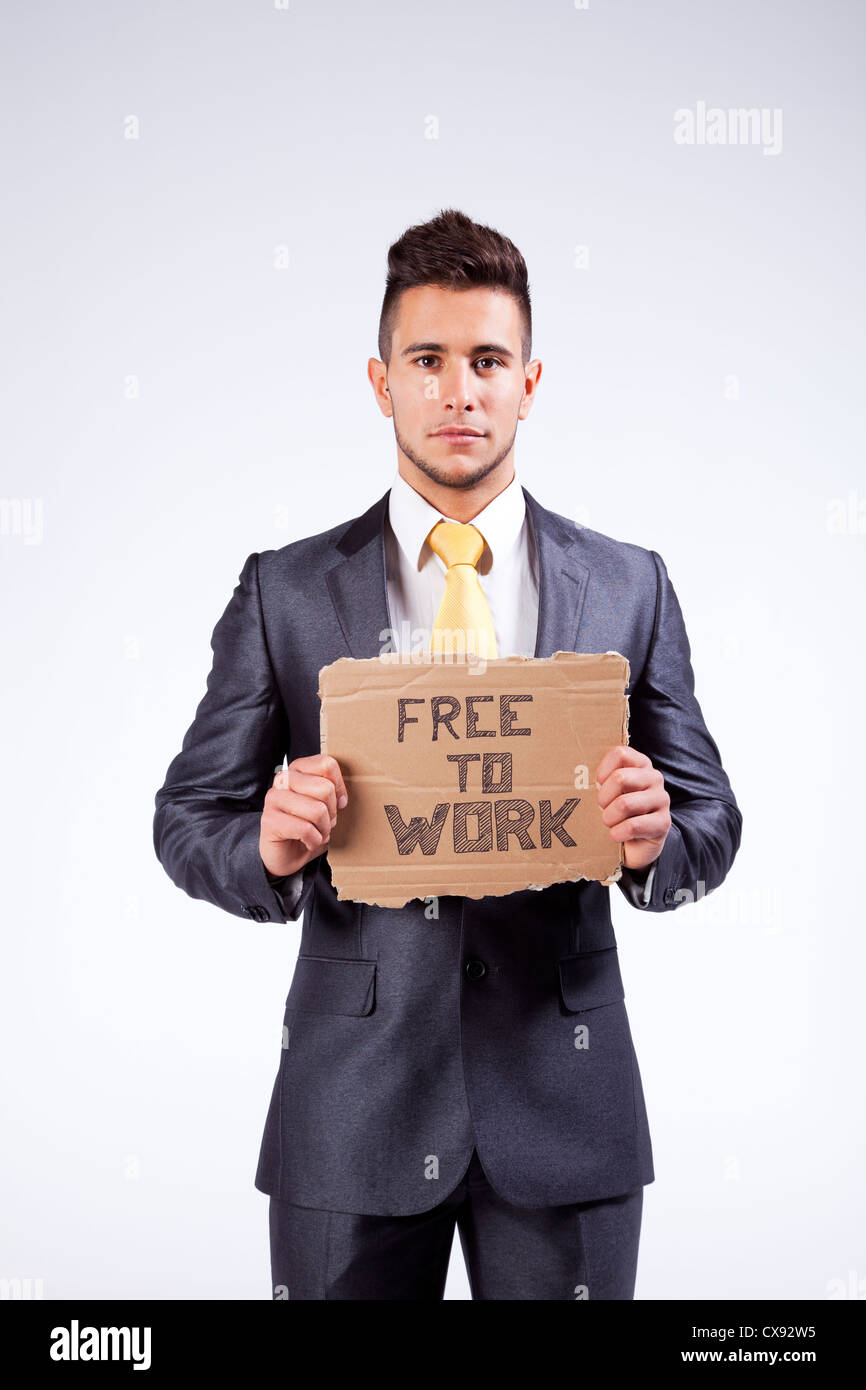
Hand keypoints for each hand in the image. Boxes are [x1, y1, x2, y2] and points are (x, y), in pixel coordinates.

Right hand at [259, 754, 347, 879]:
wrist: (285, 856)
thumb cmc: (308, 828)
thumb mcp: (325, 806)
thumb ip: (333, 792)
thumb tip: (341, 799)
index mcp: (297, 769)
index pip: (327, 764)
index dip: (339, 787)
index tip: (337, 804)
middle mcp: (283, 779)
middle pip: (325, 788)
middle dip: (332, 812)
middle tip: (325, 823)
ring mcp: (273, 798)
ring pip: (317, 810)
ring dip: (323, 829)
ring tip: (317, 833)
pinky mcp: (269, 820)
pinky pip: (305, 829)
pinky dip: (314, 841)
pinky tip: (308, 842)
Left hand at [595, 745, 670, 871]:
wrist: (635, 844)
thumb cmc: (616, 812)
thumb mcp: (607, 791)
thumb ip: (600, 779)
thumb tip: (579, 776)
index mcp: (640, 764)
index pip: (619, 754)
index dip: (602, 772)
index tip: (598, 786)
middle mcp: (654, 777)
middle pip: (620, 778)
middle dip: (603, 798)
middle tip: (601, 808)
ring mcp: (662, 799)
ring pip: (624, 803)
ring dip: (609, 817)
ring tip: (609, 822)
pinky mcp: (664, 823)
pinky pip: (633, 826)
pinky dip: (617, 833)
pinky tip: (616, 835)